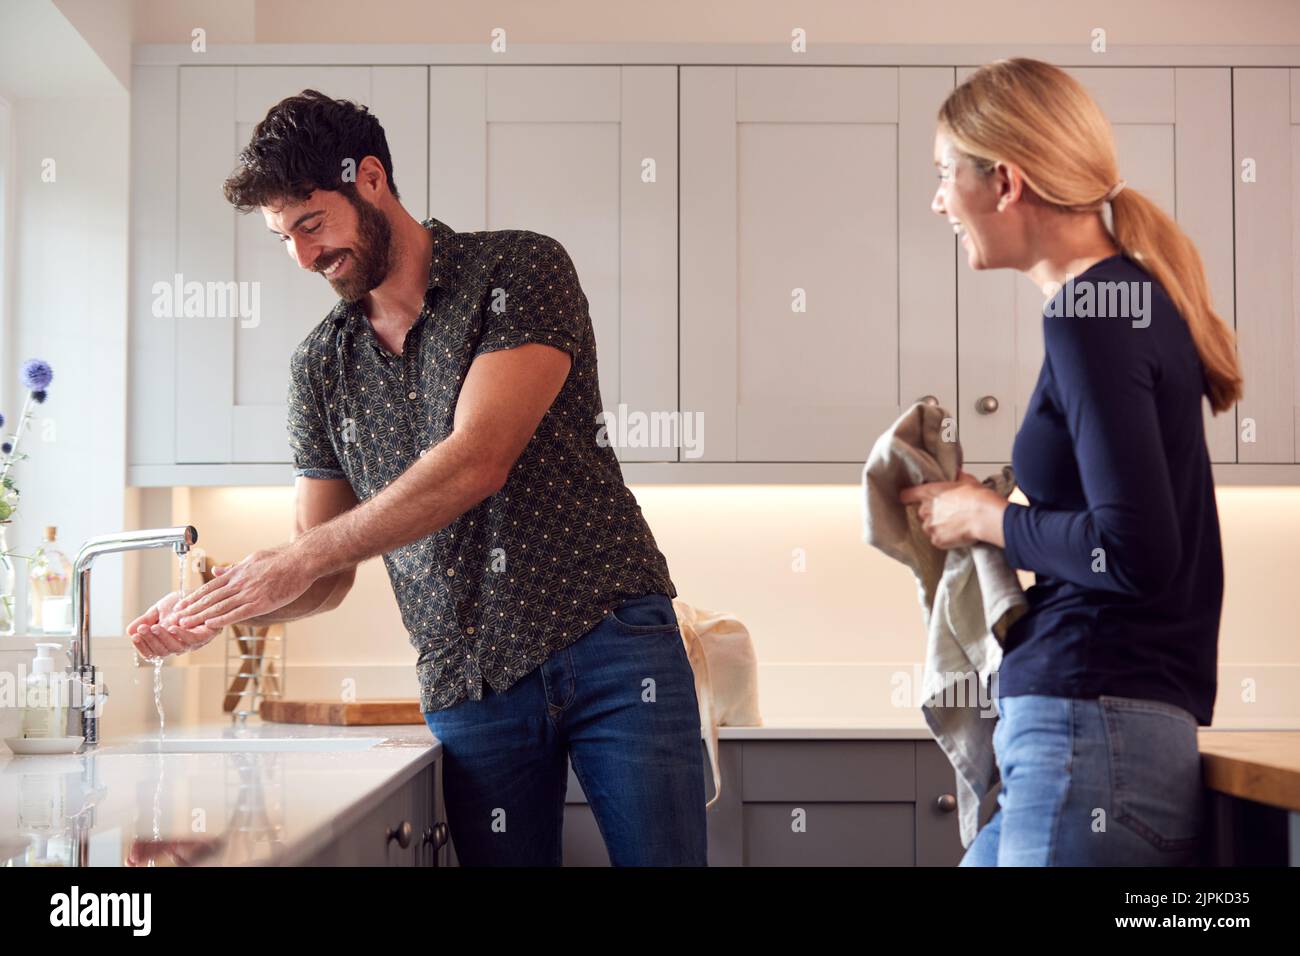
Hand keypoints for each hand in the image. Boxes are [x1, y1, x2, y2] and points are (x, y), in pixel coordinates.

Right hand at [127, 588, 221, 660]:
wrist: (200, 593)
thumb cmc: (181, 604)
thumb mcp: (159, 611)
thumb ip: (146, 620)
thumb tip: (129, 631)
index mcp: (166, 642)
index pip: (152, 652)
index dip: (142, 646)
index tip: (134, 636)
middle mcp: (179, 645)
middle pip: (162, 651)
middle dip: (150, 641)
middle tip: (142, 630)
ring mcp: (192, 642)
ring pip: (175, 647)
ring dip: (163, 638)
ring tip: (154, 628)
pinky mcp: (206, 635)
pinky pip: (193, 639)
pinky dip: (181, 635)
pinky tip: (172, 627)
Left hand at [162, 544, 315, 631]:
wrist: (300, 561)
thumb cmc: (281, 559)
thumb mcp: (253, 559)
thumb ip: (234, 567)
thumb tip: (216, 570)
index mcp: (237, 573)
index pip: (209, 588)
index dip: (193, 598)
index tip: (181, 605)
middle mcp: (239, 583)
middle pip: (209, 599)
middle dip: (190, 609)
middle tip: (174, 619)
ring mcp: (249, 593)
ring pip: (219, 607)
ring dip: (199, 617)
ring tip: (185, 624)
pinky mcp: (260, 603)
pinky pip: (237, 613)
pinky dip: (221, 620)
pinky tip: (209, 626)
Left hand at [899, 470, 995, 549]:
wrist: (984, 516)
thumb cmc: (978, 498)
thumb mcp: (966, 480)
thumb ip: (956, 476)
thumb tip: (955, 471)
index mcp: (929, 492)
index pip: (906, 495)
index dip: (909, 497)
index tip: (910, 499)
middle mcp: (926, 510)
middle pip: (921, 513)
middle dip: (931, 513)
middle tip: (948, 513)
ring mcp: (930, 526)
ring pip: (929, 527)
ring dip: (938, 527)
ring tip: (955, 525)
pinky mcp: (937, 540)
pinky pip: (937, 540)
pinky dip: (945, 539)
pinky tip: (957, 534)